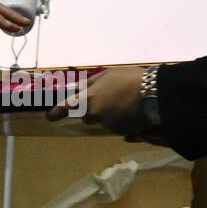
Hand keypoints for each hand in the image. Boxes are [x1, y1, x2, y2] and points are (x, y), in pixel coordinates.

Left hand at [46, 65, 169, 143]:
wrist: (156, 93)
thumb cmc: (130, 79)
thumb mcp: (107, 75)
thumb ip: (91, 84)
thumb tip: (79, 89)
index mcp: (89, 99)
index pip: (68, 107)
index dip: (57, 112)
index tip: (50, 117)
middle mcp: (96, 115)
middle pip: (87, 116)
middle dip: (92, 110)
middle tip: (107, 99)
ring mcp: (110, 125)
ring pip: (103, 121)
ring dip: (108, 114)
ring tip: (124, 102)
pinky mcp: (123, 132)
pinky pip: (116, 127)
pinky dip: (120, 120)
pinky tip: (130, 110)